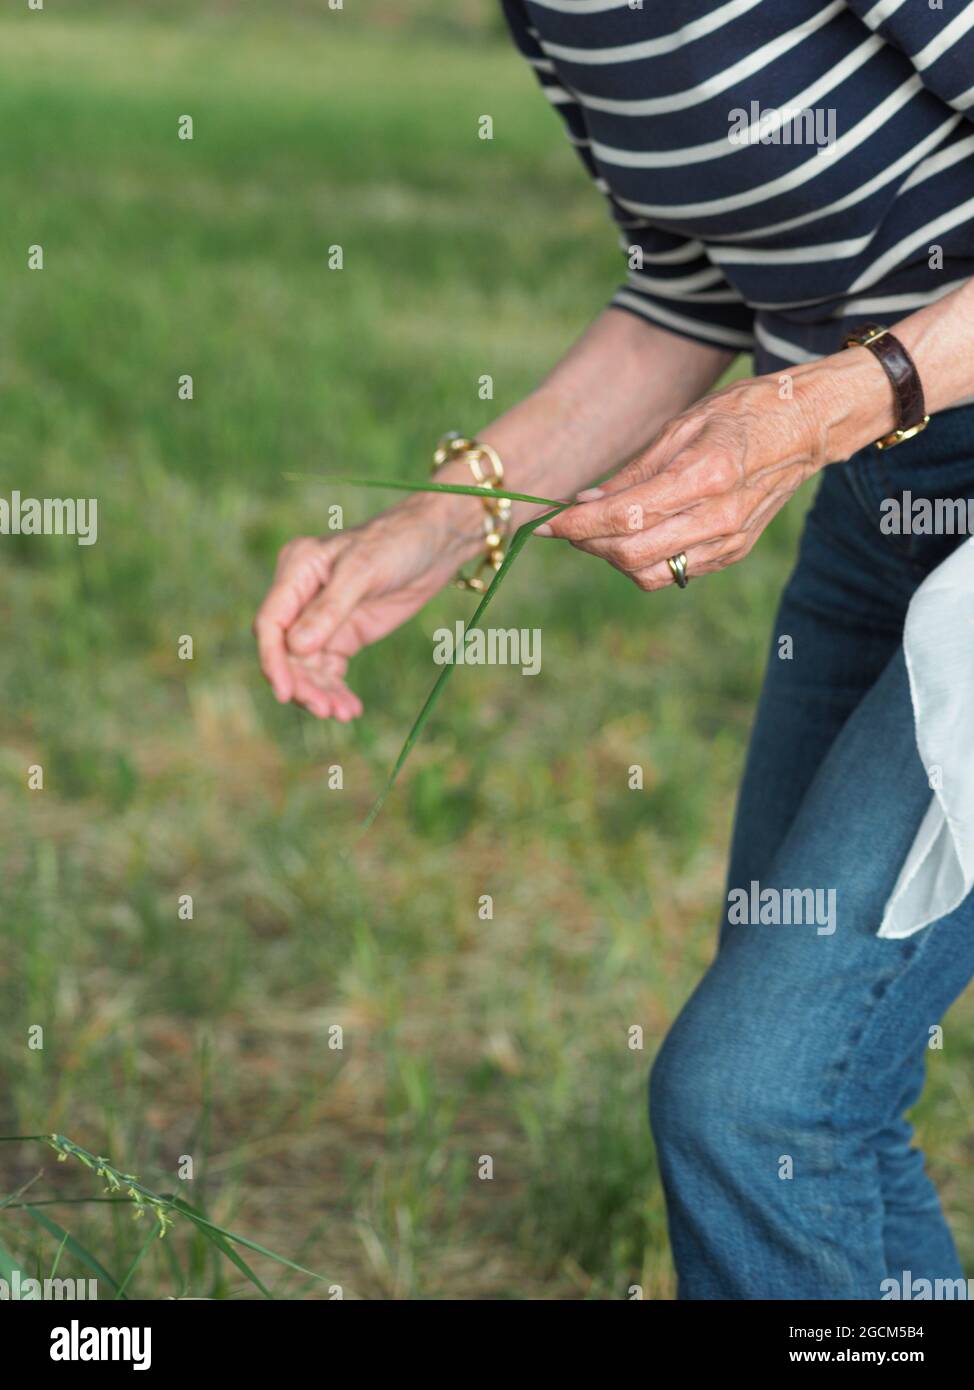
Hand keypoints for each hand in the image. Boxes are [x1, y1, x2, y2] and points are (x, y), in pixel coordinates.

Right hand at [254, 495, 475, 719]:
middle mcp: (301, 597)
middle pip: (287, 652)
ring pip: (307, 667)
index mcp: (296, 571)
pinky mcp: (345, 634)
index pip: (271, 624)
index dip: (273, 660)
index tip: (286, 693)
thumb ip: (329, 609)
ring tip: (342, 714)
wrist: (436, 542)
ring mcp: (322, 618)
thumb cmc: (398, 542)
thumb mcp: (363, 572)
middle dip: (302, 684)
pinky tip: (350, 709)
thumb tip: (296, 649)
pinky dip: (336, 690)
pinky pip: (330, 669)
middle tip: (326, 711)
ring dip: (320, 693)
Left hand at [536, 369, 844, 589]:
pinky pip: (676, 572)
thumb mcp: (682, 425)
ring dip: (613, 557)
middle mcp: (720, 516)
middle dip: (588, 543)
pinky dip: (644, 559)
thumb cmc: (743, 413)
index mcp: (705, 475)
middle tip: (568, 524)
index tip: (546, 521)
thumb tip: (585, 501)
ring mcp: (730, 540)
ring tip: (601, 528)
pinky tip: (636, 532)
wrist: (807, 428)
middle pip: (632, 554)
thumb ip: (633, 471)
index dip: (577, 524)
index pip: (625, 516)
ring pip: (651, 573)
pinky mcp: (734, 552)